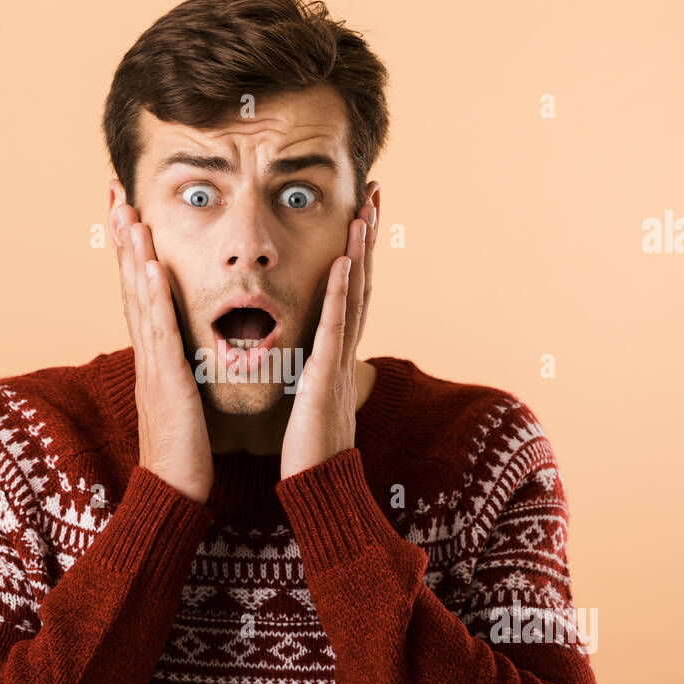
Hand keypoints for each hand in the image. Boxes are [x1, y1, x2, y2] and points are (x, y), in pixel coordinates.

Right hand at [113, 205, 213, 503]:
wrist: (174, 492)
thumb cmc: (183, 450)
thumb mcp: (183, 398)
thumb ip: (180, 368)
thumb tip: (182, 348)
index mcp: (154, 355)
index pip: (139, 291)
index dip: (130, 251)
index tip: (127, 212)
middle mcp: (146, 353)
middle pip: (129, 284)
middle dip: (122, 237)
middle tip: (114, 193)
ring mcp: (152, 365)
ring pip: (139, 299)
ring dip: (131, 253)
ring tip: (128, 213)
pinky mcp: (165, 380)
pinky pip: (158, 330)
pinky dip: (152, 295)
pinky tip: (149, 264)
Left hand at [279, 203, 376, 479]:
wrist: (319, 488)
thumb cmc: (310, 451)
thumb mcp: (310, 399)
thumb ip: (312, 372)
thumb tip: (309, 356)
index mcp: (337, 355)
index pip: (350, 294)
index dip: (358, 255)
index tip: (361, 217)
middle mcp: (344, 352)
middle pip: (361, 284)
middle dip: (367, 239)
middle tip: (374, 195)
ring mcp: (339, 363)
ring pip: (352, 298)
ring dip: (360, 253)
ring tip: (364, 213)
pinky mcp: (326, 379)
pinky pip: (334, 329)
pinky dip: (339, 294)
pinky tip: (343, 263)